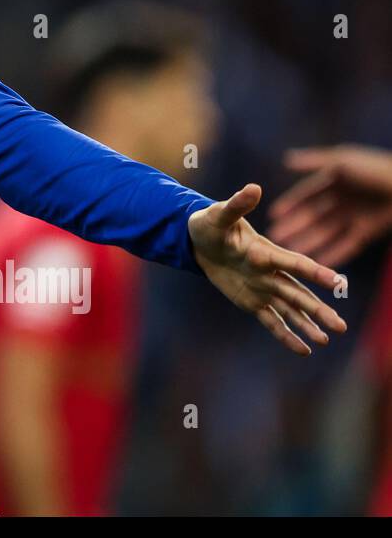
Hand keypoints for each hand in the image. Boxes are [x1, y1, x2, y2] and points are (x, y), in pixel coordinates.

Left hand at [189, 183, 346, 355]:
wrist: (197, 242)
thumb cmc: (210, 224)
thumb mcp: (219, 215)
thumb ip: (237, 205)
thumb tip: (253, 187)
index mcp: (265, 252)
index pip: (295, 263)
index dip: (316, 272)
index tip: (337, 282)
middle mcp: (270, 272)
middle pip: (298, 293)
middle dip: (318, 309)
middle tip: (340, 325)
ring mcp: (262, 289)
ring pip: (290, 309)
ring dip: (307, 324)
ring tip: (327, 339)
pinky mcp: (251, 302)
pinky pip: (271, 321)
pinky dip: (285, 335)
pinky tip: (303, 349)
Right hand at [267, 145, 391, 266]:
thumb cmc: (376, 169)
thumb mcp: (342, 160)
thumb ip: (314, 162)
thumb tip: (286, 160)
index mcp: (335, 181)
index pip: (307, 195)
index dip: (290, 205)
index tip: (272, 216)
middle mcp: (342, 200)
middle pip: (313, 216)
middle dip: (294, 226)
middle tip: (273, 237)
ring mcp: (355, 217)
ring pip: (327, 232)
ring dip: (309, 241)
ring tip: (290, 252)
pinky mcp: (369, 231)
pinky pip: (347, 245)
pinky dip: (333, 253)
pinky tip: (317, 262)